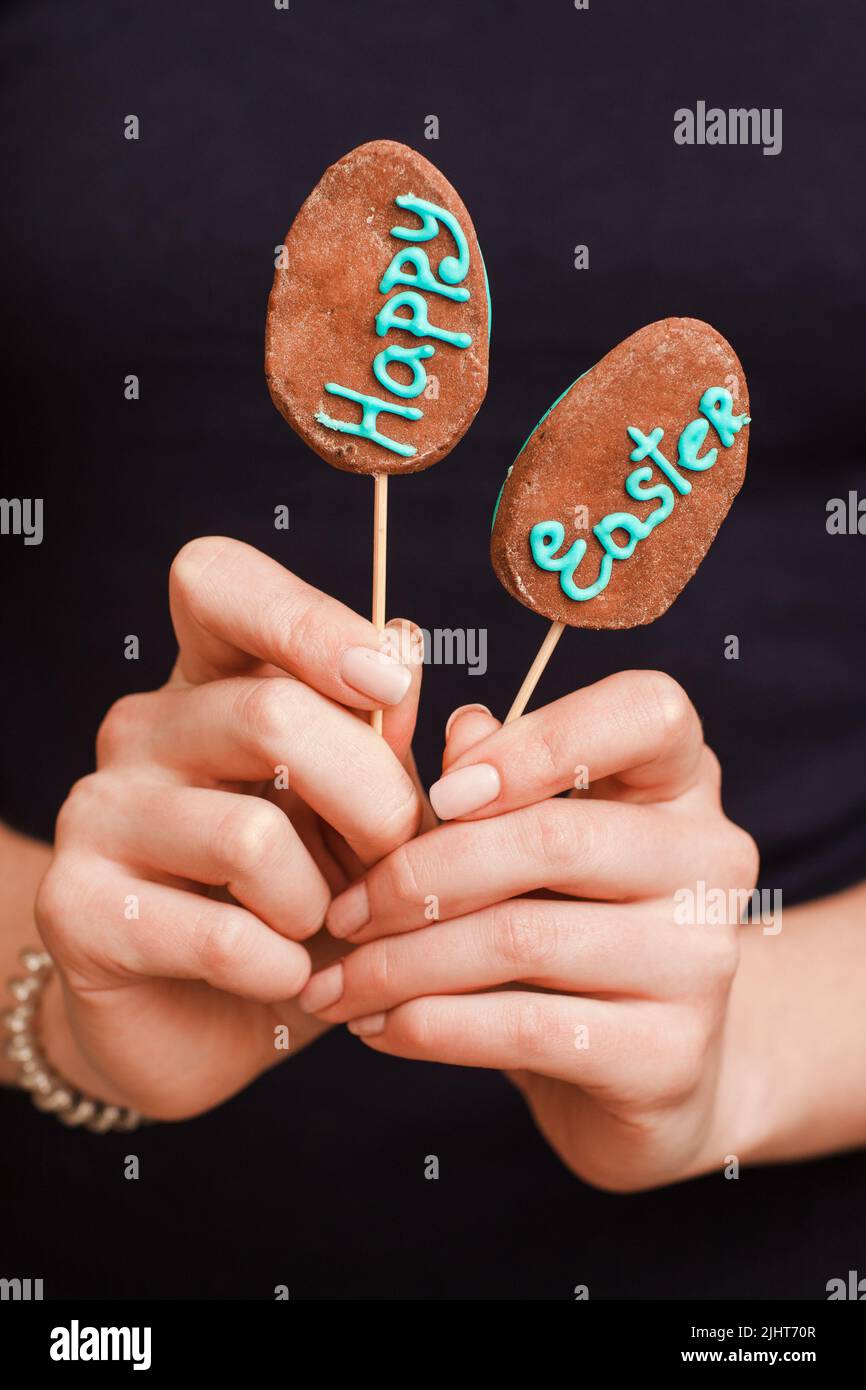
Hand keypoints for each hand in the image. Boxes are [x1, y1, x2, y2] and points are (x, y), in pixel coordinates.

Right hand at [35, 537, 422, 1119]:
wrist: (199, 1023)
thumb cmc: (297, 900)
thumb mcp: (361, 819)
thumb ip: (393, 749)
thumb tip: (425, 665)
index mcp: (209, 680)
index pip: (216, 581)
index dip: (307, 621)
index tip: (387, 688)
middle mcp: (143, 726)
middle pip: (271, 713)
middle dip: (372, 800)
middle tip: (394, 860)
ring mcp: (98, 809)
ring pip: (251, 835)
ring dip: (321, 900)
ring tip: (321, 927)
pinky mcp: (76, 904)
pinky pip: (220, 935)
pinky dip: (284, 967)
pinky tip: (285, 978)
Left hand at [298, 671, 758, 1191]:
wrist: (643, 1072)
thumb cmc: (567, 926)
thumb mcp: (529, 841)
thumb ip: (493, 778)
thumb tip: (461, 728)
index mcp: (681, 781)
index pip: (648, 712)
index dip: (540, 740)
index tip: (440, 793)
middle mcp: (711, 858)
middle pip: (551, 838)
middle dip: (417, 876)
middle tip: (341, 914)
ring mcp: (701, 960)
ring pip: (521, 938)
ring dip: (401, 963)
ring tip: (334, 986)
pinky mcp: (671, 1054)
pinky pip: (524, 1029)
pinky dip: (429, 1026)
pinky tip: (379, 1028)